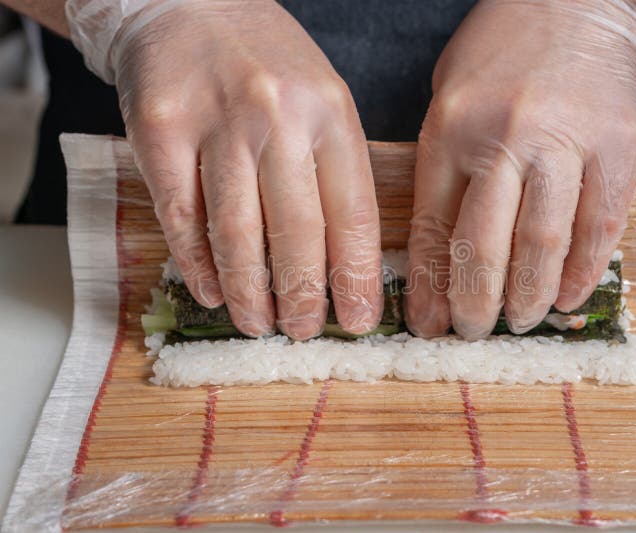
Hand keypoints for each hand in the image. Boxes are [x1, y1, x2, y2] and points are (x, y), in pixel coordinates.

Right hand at [67, 0, 382, 339]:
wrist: (187, 4)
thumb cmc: (266, 64)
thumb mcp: (321, 100)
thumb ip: (335, 169)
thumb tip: (345, 260)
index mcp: (330, 112)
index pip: (354, 213)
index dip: (358, 277)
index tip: (360, 319)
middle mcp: (277, 117)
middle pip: (297, 231)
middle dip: (303, 295)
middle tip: (303, 331)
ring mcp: (216, 124)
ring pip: (237, 233)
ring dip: (250, 292)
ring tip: (258, 324)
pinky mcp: (161, 132)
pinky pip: (182, 217)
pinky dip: (198, 265)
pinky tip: (213, 292)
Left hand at [406, 0, 635, 338]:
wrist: (580, 1)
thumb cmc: (505, 52)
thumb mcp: (451, 98)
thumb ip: (443, 167)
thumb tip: (436, 252)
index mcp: (452, 128)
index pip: (433, 225)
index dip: (428, 284)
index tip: (426, 321)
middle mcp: (507, 138)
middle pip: (484, 244)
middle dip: (474, 303)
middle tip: (471, 332)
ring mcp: (567, 143)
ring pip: (542, 244)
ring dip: (528, 298)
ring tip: (517, 324)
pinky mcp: (619, 148)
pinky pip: (599, 227)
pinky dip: (581, 272)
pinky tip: (566, 299)